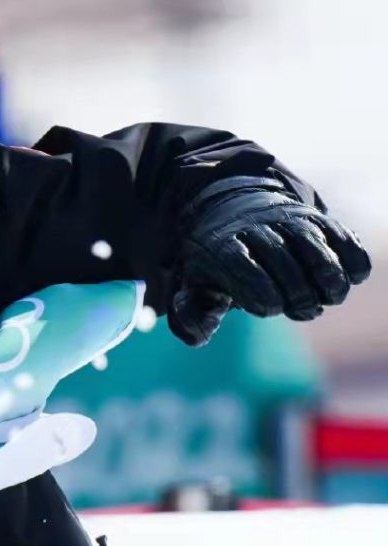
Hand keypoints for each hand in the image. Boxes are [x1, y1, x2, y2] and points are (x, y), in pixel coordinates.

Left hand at [169, 176, 371, 345]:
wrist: (231, 210)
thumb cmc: (215, 261)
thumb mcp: (193, 285)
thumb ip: (192, 316)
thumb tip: (199, 335)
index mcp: (221, 247)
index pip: (248, 275)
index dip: (264, 300)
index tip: (268, 308)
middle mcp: (256, 227)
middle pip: (285, 265)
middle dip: (299, 297)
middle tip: (303, 310)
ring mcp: (287, 219)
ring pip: (316, 248)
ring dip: (330, 282)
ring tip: (329, 298)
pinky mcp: (316, 217)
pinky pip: (342, 237)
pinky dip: (353, 261)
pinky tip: (350, 279)